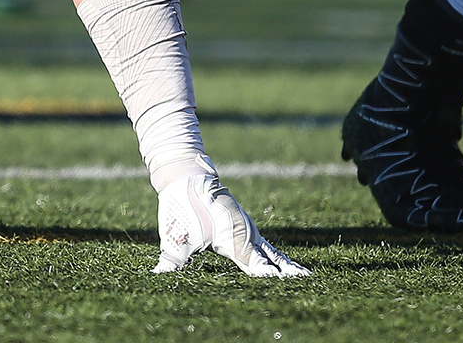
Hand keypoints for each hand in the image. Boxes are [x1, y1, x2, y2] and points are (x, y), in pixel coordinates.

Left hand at [153, 174, 309, 276]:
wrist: (186, 177)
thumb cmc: (182, 209)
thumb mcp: (175, 239)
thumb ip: (171, 262)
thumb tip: (156, 277)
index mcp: (234, 241)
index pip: (257, 266)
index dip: (268, 278)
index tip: (282, 286)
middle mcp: (246, 236)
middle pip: (272, 260)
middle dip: (287, 273)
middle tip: (306, 284)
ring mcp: (248, 231)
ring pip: (273, 252)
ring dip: (287, 266)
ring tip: (305, 277)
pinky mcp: (245, 228)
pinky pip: (267, 246)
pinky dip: (278, 257)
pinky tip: (286, 265)